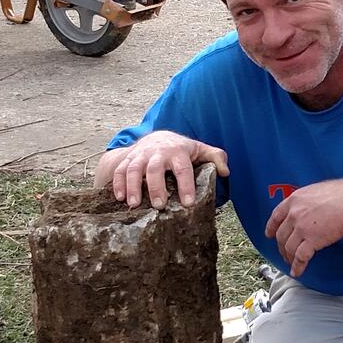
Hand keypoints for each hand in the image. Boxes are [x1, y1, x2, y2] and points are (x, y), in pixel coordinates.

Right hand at [106, 130, 228, 208]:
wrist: (156, 137)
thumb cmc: (181, 149)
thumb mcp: (201, 150)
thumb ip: (216, 157)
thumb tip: (225, 172)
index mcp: (178, 152)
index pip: (183, 168)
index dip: (186, 185)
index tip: (188, 203)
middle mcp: (158, 153)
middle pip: (155, 168)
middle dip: (156, 187)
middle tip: (159, 205)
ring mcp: (141, 155)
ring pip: (134, 169)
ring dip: (132, 186)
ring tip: (134, 205)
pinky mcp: (128, 159)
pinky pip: (119, 170)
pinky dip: (117, 183)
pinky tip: (119, 198)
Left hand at [264, 178, 342, 276]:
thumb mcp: (317, 189)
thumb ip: (307, 200)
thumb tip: (308, 206)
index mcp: (294, 200)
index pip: (276, 216)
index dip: (271, 228)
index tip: (269, 234)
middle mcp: (294, 214)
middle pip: (281, 235)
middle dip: (281, 246)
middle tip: (284, 252)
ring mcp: (301, 228)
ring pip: (288, 248)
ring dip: (289, 257)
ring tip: (291, 262)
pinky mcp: (312, 241)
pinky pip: (300, 257)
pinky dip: (297, 266)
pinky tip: (297, 271)